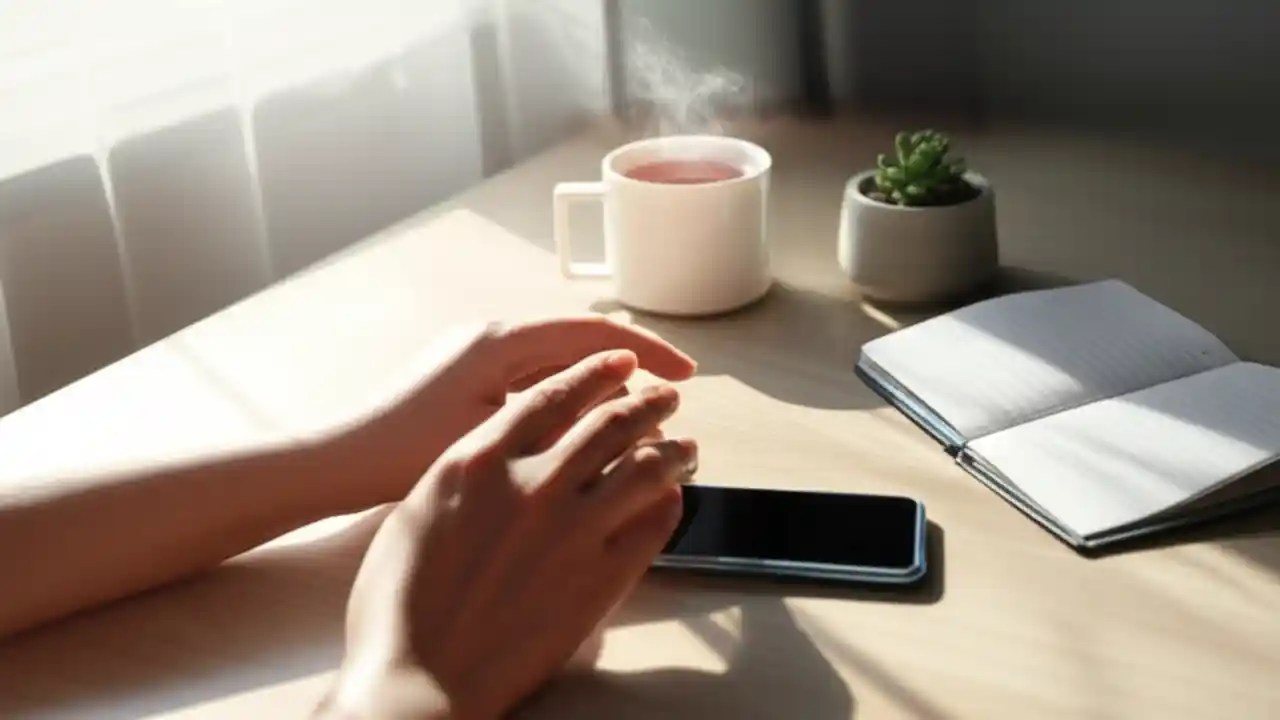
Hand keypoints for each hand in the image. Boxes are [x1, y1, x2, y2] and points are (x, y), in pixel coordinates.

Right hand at [324, 351, 696, 718]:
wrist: (420, 680)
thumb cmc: (399, 604)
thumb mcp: (416, 512)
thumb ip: (466, 472)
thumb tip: (497, 453)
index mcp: (480, 460)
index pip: (553, 395)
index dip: (595, 373)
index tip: (620, 364)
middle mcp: (534, 483)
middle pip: (610, 423)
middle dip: (647, 403)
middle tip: (667, 397)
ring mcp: (574, 529)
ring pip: (645, 468)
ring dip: (673, 450)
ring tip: (686, 445)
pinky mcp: (602, 578)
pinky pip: (653, 526)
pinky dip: (669, 505)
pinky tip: (674, 499)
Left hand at [330, 317, 695, 510]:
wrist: (334, 461)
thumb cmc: (406, 450)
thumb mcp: (495, 434)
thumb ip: (561, 415)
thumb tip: (622, 407)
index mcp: (501, 343)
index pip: (594, 335)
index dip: (649, 353)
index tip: (686, 376)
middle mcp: (490, 338)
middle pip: (579, 341)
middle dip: (631, 365)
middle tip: (670, 398)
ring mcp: (474, 356)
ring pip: (557, 360)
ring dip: (600, 383)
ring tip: (637, 414)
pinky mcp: (463, 380)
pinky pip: (532, 377)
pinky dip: (568, 395)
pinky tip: (582, 426)